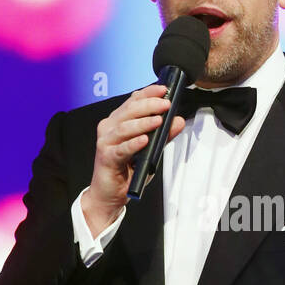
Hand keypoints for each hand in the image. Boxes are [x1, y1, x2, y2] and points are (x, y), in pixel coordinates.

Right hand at [84, 83, 186, 230]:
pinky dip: (134, 144)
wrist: (108, 194)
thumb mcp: (150, 151)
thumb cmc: (126, 171)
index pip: (133, 101)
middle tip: (166, 104)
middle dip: (149, 105)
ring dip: (143, 123)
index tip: (164, 89)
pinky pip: (121, 149)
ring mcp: (106, 142)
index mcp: (118, 121)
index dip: (148, 93)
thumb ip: (163, 135)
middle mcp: (109, 128)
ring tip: (159, 121)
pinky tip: (145, 140)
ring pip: (125, 127)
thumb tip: (178, 121)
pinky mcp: (106, 158)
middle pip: (129, 111)